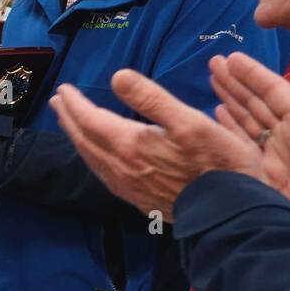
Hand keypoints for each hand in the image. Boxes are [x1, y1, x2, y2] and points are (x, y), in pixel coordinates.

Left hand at [49, 70, 260, 220]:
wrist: (231, 214)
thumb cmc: (219, 162)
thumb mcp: (190, 122)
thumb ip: (151, 98)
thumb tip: (117, 76)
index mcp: (130, 144)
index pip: (90, 120)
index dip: (76, 104)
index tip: (64, 89)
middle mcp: (121, 167)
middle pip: (85, 139)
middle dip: (69, 118)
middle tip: (57, 101)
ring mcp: (127, 186)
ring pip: (92, 158)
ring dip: (77, 137)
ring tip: (70, 123)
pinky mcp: (138, 199)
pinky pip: (103, 173)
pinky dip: (92, 157)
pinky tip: (96, 155)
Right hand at [210, 52, 289, 250]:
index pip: (276, 94)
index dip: (254, 76)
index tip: (233, 58)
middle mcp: (288, 138)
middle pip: (257, 103)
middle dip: (235, 82)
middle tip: (213, 62)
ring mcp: (273, 157)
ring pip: (247, 121)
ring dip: (228, 100)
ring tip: (210, 81)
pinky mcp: (260, 177)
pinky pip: (240, 147)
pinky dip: (226, 130)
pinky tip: (214, 116)